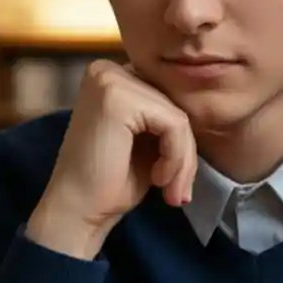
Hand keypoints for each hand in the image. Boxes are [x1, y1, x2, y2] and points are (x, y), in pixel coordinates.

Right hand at [27, 60, 198, 259]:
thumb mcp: (147, 141)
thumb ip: (166, 118)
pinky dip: (177, 157)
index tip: (175, 180)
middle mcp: (107, 69)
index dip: (178, 140)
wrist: (77, 212)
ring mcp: (110, 80)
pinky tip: (158, 179)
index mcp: (112, 76)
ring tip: (170, 190)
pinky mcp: (118, 97)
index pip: (167, 98)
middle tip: (176, 191)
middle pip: (174, 104)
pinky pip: (174, 124)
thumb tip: (205, 107)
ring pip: (178, 116)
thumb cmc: (110, 183)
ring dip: (183, 160)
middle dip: (184, 153)